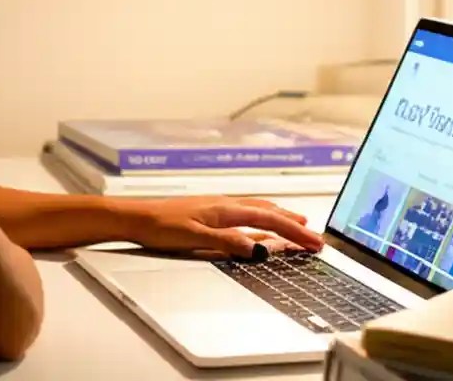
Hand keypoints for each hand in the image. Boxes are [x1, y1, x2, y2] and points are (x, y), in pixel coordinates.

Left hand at [120, 196, 324, 259]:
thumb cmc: (161, 226)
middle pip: (269, 213)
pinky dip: (263, 218)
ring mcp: (219, 207)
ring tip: (298, 224)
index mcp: (226, 209)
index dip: (294, 231)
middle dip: (294, 225)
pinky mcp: (211, 213)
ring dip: (281, 218)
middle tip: (316, 239)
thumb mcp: (195, 238)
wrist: (135, 217)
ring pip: (259, 211)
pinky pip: (247, 214)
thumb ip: (229, 242)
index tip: (314, 243)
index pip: (269, 220)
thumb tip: (261, 248)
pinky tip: (262, 224)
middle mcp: (226, 204)